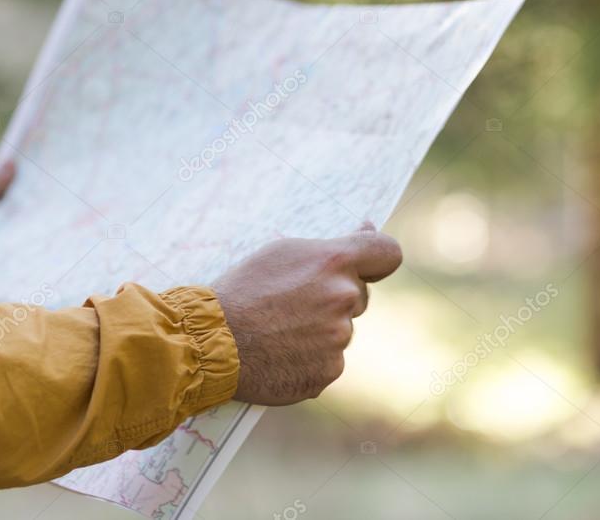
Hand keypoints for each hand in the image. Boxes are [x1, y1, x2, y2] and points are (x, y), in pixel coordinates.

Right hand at [212, 224, 401, 405]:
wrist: (212, 340)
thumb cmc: (242, 289)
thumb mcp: (280, 252)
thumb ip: (330, 245)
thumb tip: (368, 228)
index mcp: (334, 262)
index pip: (387, 253)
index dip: (378, 258)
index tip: (368, 264)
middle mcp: (343, 299)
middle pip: (357, 295)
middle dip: (333, 297)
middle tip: (291, 301)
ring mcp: (338, 338)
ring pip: (340, 329)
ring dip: (319, 329)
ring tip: (278, 328)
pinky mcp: (328, 371)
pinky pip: (329, 360)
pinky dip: (309, 357)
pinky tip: (279, 351)